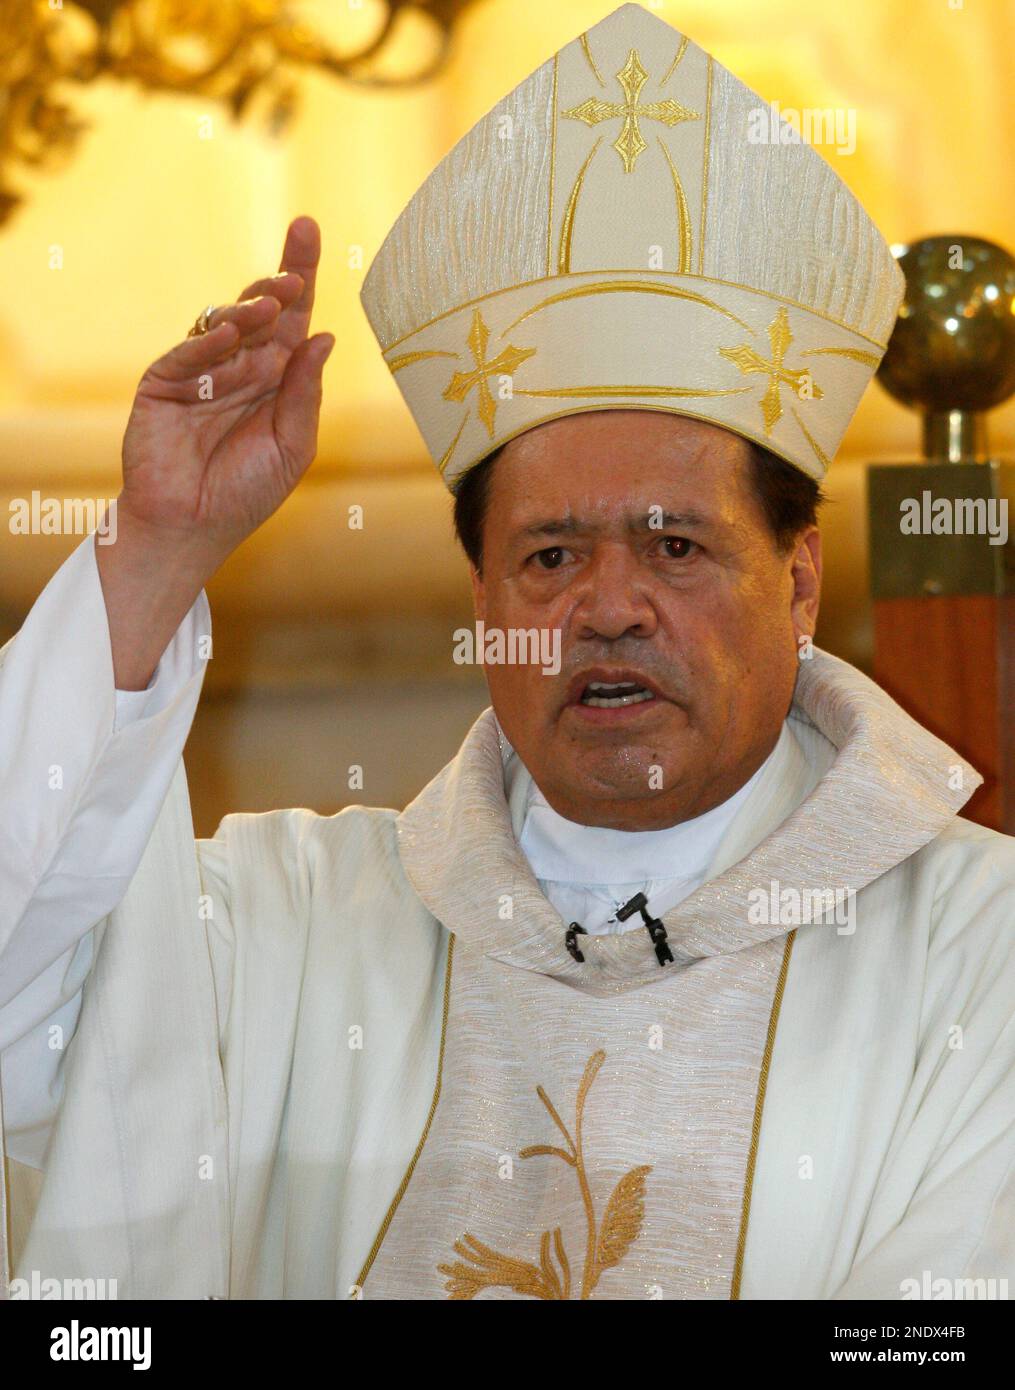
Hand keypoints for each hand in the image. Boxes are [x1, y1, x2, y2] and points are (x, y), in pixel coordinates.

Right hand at [97, 215, 332, 688]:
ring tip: (269, 306)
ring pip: (223, 323)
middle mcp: (240, 365)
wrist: (194, 527)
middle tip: (293, 277)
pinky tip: (230, 336)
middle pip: (258, 308)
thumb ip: (305, 394)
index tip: (307, 229)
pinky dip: (208, 343)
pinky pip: (187, 354)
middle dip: (276, 283)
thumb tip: (323, 337)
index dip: (299, 274)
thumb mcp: (293, 446)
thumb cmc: (247, 492)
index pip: (292, 317)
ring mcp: (200, 371)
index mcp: (275, 377)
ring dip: (247, 311)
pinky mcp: (164, 383)